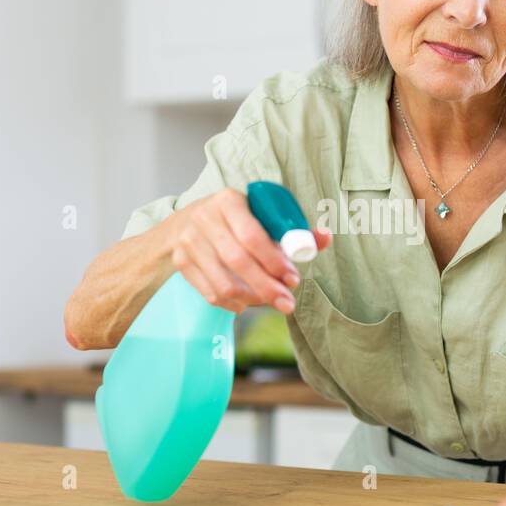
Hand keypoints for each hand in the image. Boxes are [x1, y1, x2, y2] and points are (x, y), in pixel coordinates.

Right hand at [168, 189, 331, 313]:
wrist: (183, 224)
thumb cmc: (233, 220)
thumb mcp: (258, 215)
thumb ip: (292, 229)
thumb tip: (324, 238)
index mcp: (229, 201)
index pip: (252, 235)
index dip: (274, 261)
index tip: (293, 279)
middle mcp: (205, 219)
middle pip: (238, 261)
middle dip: (267, 287)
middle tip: (287, 302)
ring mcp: (189, 242)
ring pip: (224, 283)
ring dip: (252, 298)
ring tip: (269, 301)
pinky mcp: (181, 263)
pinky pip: (211, 293)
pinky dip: (233, 304)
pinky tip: (246, 302)